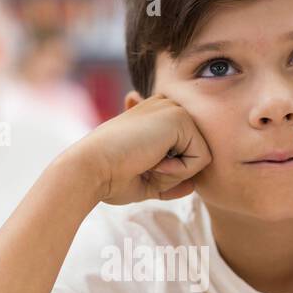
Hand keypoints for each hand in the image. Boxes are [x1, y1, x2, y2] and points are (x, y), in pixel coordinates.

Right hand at [69, 95, 211, 205]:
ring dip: (177, 173)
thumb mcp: (147, 181)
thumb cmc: (111, 177)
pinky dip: (179, 171)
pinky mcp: (179, 118)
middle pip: (195, 153)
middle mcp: (165, 106)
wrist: (91, 168)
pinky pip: (202, 159)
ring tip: (148, 164)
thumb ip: (171, 180)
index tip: (138, 167)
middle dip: (175, 172)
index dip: (168, 172)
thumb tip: (193, 186)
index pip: (185, 152)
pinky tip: (153, 162)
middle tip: (143, 167)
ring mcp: (173, 109)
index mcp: (155, 116)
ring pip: (201, 156)